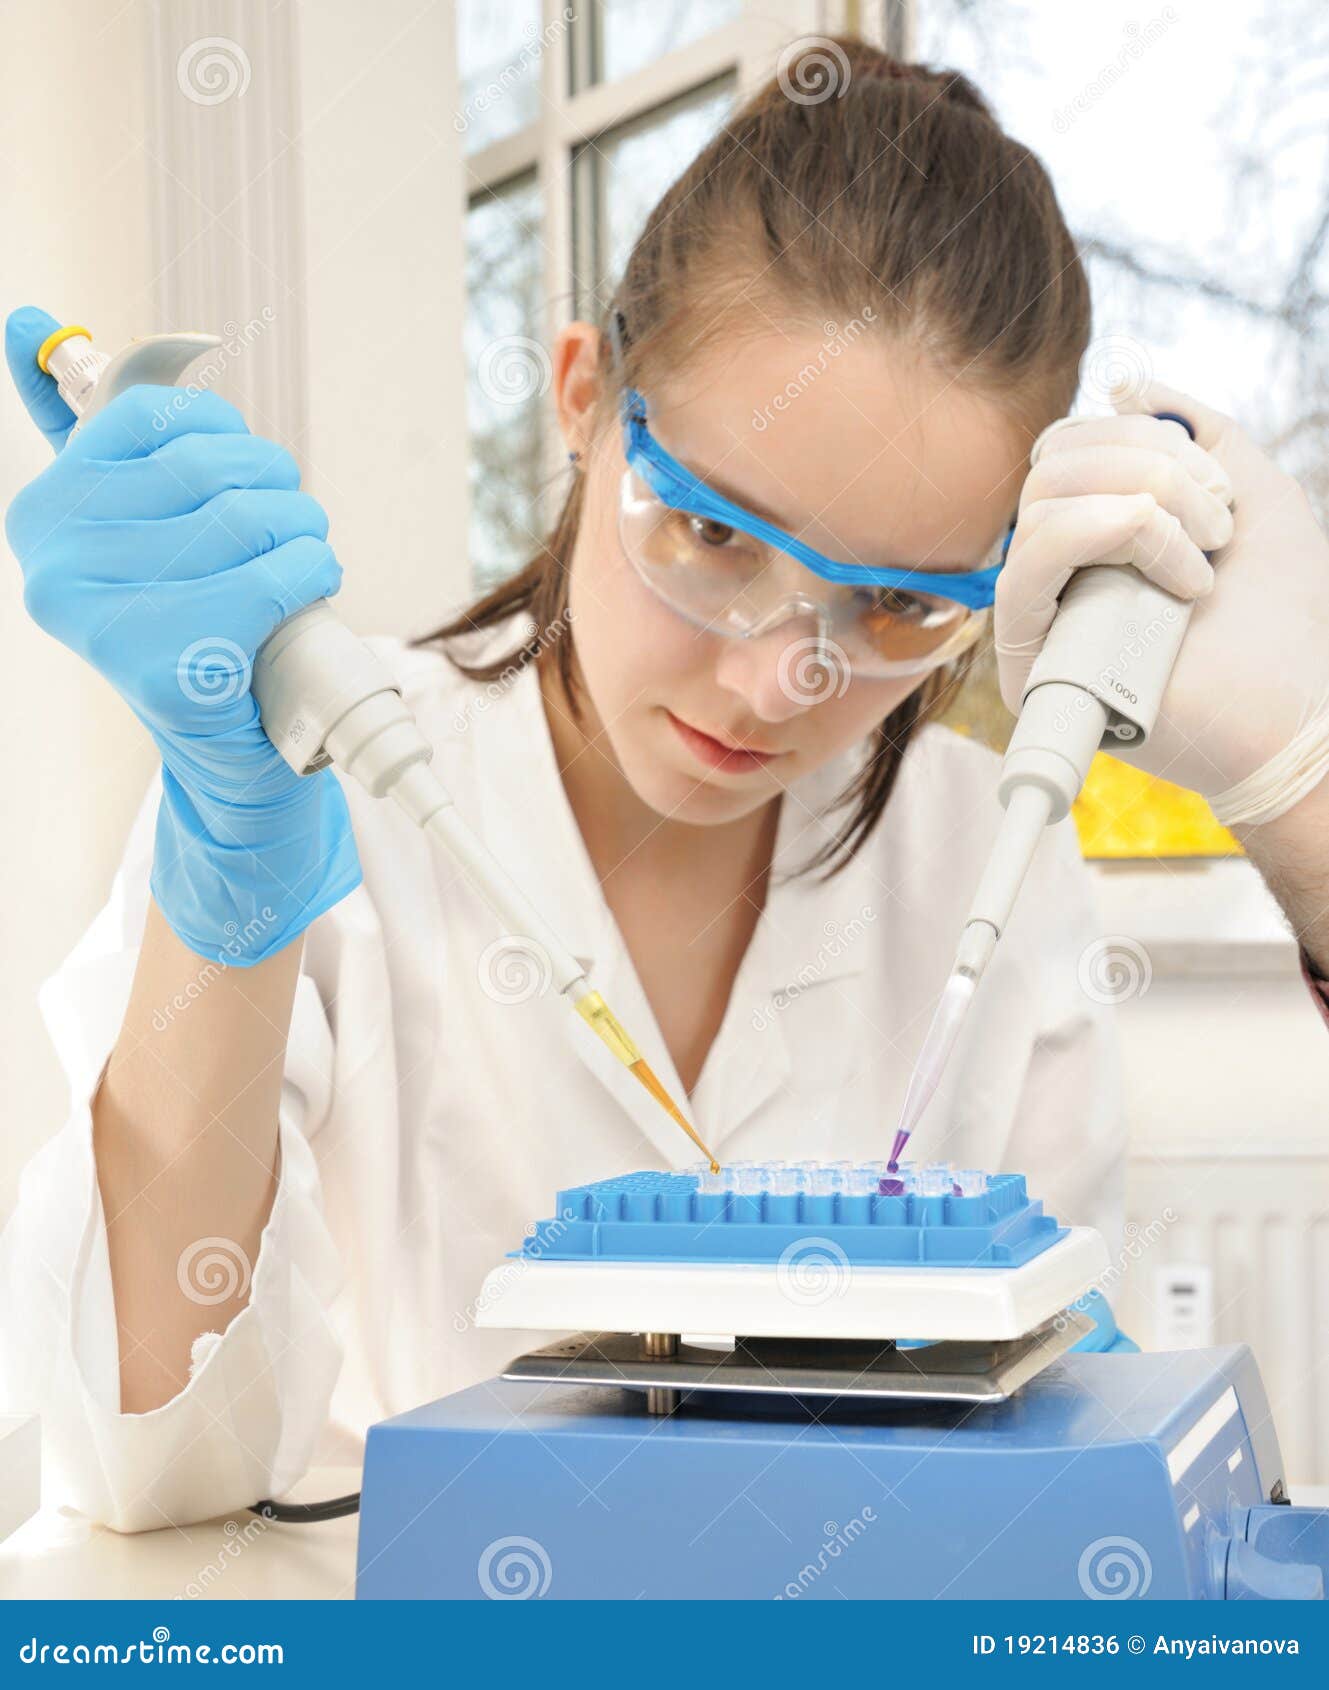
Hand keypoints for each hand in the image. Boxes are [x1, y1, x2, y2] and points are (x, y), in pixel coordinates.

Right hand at [5, 305, 360, 963]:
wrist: (222, 745)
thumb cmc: (190, 614)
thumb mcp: (135, 522)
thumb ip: (87, 429)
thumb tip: (26, 318)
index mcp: (44, 511)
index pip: (154, 415)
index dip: (224, 433)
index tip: (238, 469)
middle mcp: (54, 562)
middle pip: (208, 465)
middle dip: (274, 484)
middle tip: (288, 517)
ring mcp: (103, 618)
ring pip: (248, 517)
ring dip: (302, 528)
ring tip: (301, 553)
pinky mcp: (167, 664)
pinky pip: (273, 577)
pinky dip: (314, 571)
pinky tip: (310, 585)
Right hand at [994, 378, 1328, 802]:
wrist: (1295, 707)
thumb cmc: (1281, 614)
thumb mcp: (1252, 488)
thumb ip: (1195, 428)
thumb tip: (1122, 385)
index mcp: (1094, 530)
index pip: (1068, 446)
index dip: (1140, 437)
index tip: (1216, 486)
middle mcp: (1056, 570)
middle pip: (1051, 463)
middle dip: (1150, 467)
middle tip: (1217, 523)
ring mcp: (1039, 615)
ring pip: (1041, 502)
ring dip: (1146, 508)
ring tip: (1202, 563)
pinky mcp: (1031, 660)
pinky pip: (1027, 565)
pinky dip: (1111, 539)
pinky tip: (1177, 582)